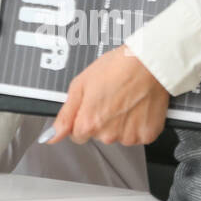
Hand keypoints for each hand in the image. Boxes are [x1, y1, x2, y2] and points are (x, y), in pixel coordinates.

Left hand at [44, 45, 169, 145]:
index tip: (91, 105)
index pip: (77, 135)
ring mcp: (129, 136)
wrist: (147, 63)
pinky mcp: (147, 135)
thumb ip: (65, 114)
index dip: (81, 119)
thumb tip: (52, 136)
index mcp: (88, 123)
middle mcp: (108, 134)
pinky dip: (137, 124)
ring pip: (117, 135)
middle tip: (109, 97)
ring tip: (124, 99)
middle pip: (98, 135)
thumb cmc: (115, 68)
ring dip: (119, 123)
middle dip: (101, 120)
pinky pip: (137, 135)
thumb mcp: (80, 85)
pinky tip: (136, 106)